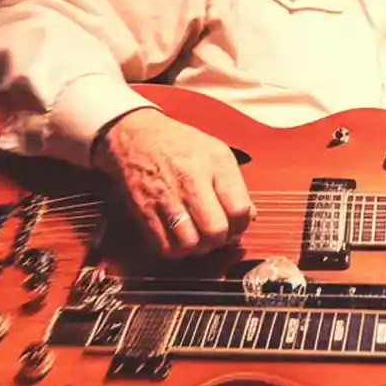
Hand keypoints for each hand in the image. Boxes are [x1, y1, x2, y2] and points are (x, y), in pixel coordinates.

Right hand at [91, 108, 254, 257]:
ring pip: (190, 243)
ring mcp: (165, 197)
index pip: (239, 209)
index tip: (236, 223)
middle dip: (220, 239)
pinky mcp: (144, 210)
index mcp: (214, 163)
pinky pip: (165, 246)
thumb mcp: (216, 152)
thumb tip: (250, 216)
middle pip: (215, 230)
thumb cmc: (180, 144)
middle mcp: (190, 180)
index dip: (242, 224)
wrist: (136, 135)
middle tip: (217, 234)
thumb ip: (235, 184)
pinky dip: (176, 250)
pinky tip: (179, 238)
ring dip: (198, 248)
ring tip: (199, 238)